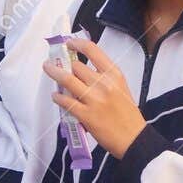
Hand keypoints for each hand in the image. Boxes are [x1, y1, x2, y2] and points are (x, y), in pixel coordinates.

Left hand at [44, 38, 146, 158]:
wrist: (133, 138)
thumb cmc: (128, 115)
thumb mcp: (121, 88)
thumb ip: (104, 78)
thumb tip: (81, 70)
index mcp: (114, 75)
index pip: (92, 50)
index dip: (77, 43)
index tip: (69, 43)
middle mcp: (103, 84)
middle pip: (77, 65)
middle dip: (66, 65)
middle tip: (59, 65)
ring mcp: (94, 99)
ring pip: (67, 79)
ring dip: (54, 72)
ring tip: (48, 68)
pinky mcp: (86, 114)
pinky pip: (65, 101)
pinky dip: (58, 97)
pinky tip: (56, 96)